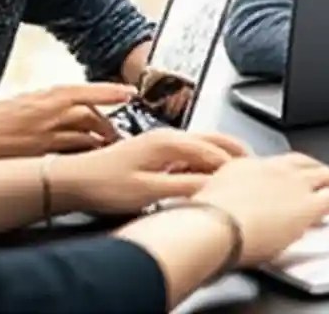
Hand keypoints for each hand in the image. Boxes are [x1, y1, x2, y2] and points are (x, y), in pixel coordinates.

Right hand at [0, 83, 135, 159]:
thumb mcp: (27, 100)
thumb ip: (53, 101)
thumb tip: (75, 105)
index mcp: (50, 95)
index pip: (89, 90)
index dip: (111, 91)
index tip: (130, 93)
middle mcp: (53, 113)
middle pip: (92, 116)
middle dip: (107, 125)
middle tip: (115, 133)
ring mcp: (50, 134)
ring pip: (87, 136)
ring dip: (100, 141)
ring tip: (108, 147)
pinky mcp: (45, 154)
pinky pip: (74, 154)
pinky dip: (85, 155)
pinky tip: (91, 159)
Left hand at [55, 128, 248, 213]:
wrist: (73, 180)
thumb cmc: (103, 184)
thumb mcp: (148, 191)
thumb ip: (185, 188)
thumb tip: (215, 188)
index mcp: (171, 143)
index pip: (217, 153)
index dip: (237, 168)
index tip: (253, 179)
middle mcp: (169, 137)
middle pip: (216, 140)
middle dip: (238, 154)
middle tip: (256, 169)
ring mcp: (162, 142)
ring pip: (205, 145)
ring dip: (223, 158)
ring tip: (237, 175)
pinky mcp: (155, 150)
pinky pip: (191, 152)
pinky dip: (206, 162)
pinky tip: (206, 177)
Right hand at [192, 153, 328, 266]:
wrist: (210, 226)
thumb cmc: (199, 223)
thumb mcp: (204, 207)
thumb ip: (217, 209)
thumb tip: (215, 220)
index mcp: (245, 167)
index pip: (274, 167)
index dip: (288, 173)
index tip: (290, 177)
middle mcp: (274, 170)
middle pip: (304, 165)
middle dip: (318, 171)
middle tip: (328, 175)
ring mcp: (295, 185)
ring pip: (328, 176)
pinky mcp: (311, 205)